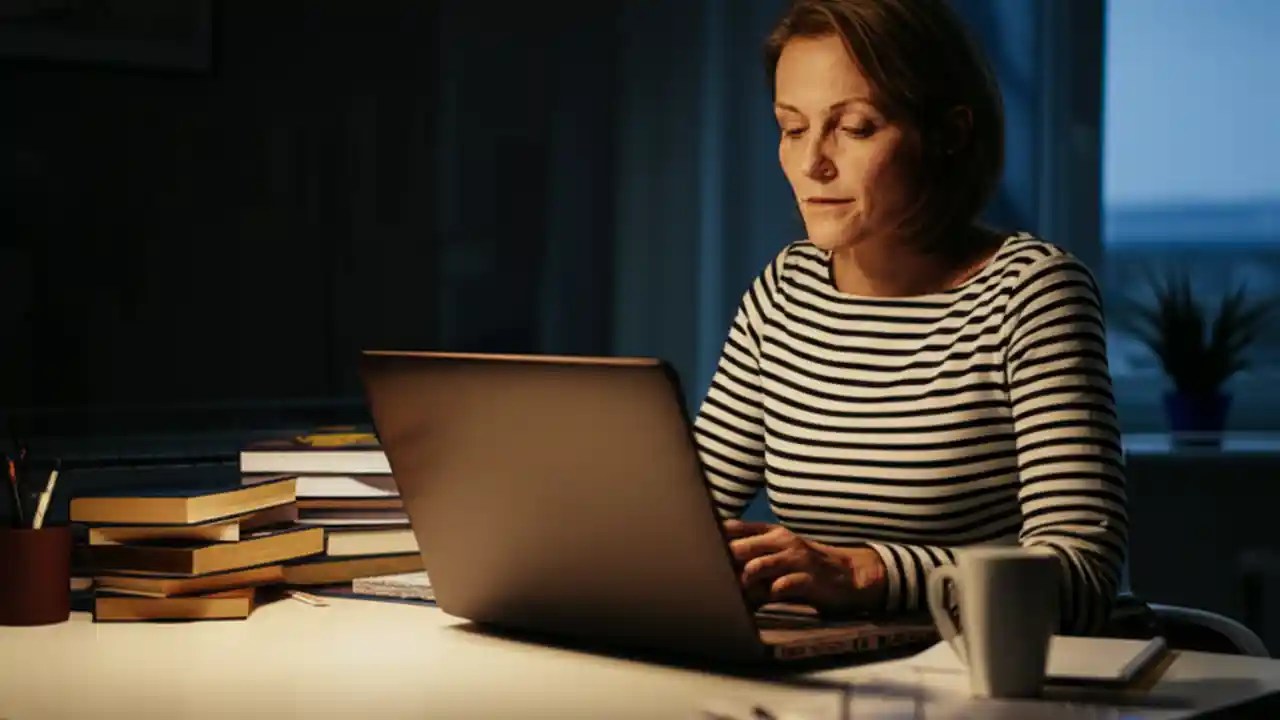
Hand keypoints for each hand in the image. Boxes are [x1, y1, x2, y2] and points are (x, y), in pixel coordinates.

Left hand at [724, 519, 886, 613]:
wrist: (849, 574)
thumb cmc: (805, 565)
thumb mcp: (778, 552)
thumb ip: (751, 554)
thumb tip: (716, 564)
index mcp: (771, 532)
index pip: (734, 528)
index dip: (713, 537)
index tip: (694, 549)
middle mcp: (782, 541)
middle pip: (741, 547)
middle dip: (724, 562)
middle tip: (709, 577)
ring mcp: (796, 559)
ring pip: (760, 565)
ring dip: (745, 579)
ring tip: (736, 593)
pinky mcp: (810, 579)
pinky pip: (785, 584)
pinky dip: (772, 591)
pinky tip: (767, 597)